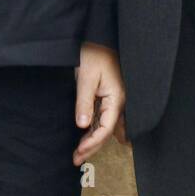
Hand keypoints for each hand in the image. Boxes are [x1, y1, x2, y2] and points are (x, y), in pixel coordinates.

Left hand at [73, 43, 125, 165]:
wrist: (99, 36)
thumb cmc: (94, 53)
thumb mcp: (86, 77)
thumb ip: (84, 102)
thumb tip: (82, 126)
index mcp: (117, 98)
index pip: (106, 128)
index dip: (92, 142)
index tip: (78, 151)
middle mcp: (119, 101)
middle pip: (107, 131)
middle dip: (92, 146)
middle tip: (75, 159)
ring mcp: (114, 99)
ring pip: (105, 126)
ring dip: (92, 139)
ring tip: (78, 153)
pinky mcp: (108, 95)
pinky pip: (103, 117)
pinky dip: (94, 129)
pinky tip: (86, 137)